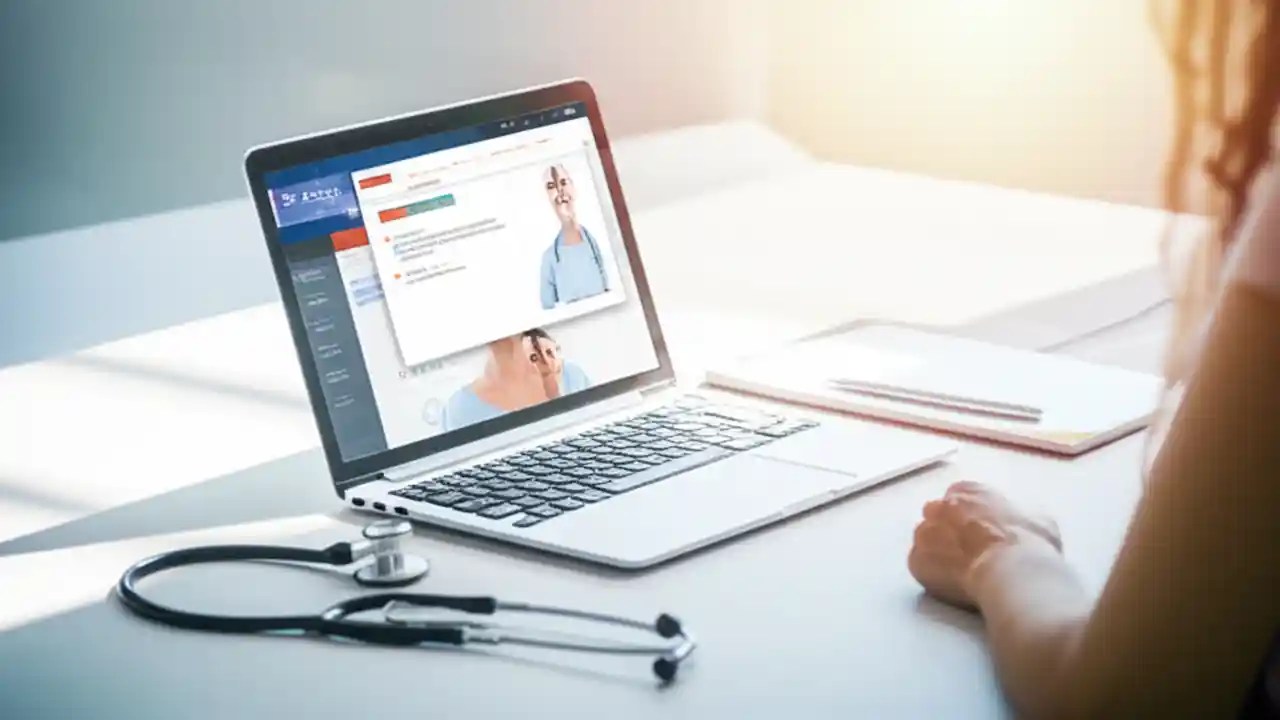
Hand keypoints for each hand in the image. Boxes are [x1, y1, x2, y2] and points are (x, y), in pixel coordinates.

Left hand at [908, 481, 1062, 609]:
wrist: (1013, 571)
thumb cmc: (1030, 543)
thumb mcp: (1037, 519)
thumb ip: (1019, 515)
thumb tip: (1022, 522)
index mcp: (967, 491)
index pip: (959, 498)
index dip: (969, 517)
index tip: (979, 532)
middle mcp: (939, 506)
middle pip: (936, 516)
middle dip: (948, 532)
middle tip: (969, 553)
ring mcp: (924, 533)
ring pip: (925, 541)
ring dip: (939, 553)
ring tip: (961, 572)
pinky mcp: (916, 561)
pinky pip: (920, 566)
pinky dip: (933, 574)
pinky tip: (953, 585)